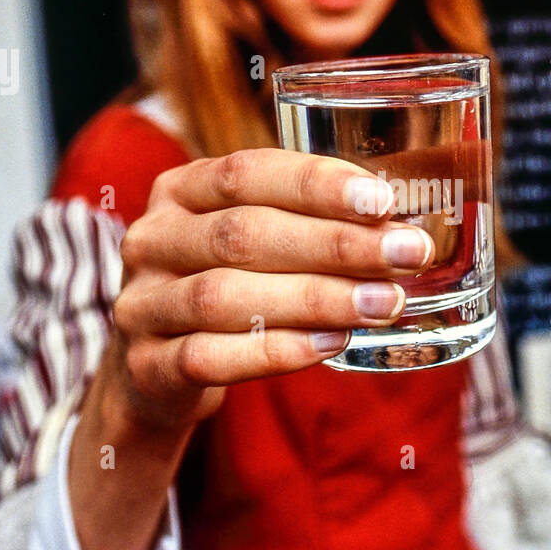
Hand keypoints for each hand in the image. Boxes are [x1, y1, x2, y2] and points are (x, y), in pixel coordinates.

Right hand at [108, 147, 434, 432]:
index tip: (383, 201)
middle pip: (244, 234)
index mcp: (179, 191)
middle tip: (408, 254)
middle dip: (336, 244)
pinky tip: (331, 345)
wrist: (151, 377)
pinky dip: (274, 351)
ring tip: (382, 303)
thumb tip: (399, 225)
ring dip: (315, 298)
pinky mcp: (147, 367)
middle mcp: (153, 240)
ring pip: (225, 296)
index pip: (246, 172)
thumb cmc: (225, 289)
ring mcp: (142, 305)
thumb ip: (303, 224)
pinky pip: (209, 357)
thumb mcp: (246, 241)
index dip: (316, 185)